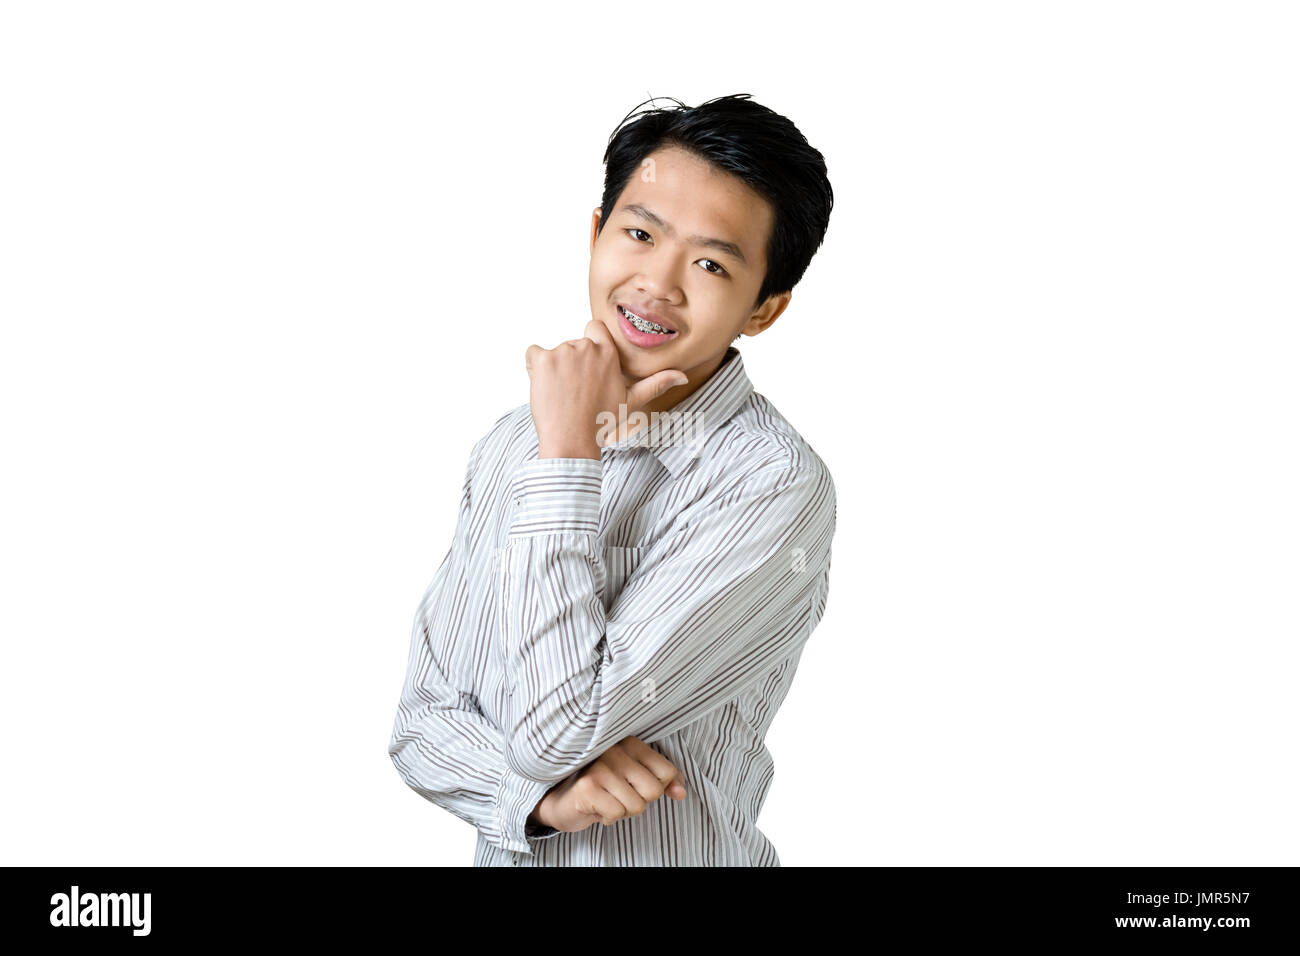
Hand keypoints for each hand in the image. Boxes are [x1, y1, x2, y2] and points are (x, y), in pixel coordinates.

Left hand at [524, 320, 688, 458]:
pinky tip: (545, 388)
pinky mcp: (542, 359)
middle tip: (576, 393)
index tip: (588, 368)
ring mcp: (562, 352)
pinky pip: (532, 355)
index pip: (594, 329)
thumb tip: (681, 376)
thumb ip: (656, 384)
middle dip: (572, 364)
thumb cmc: (601, 423)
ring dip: (554, 370)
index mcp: (607, 353)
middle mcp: (586, 347)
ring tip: (562, 396)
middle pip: (573, 345)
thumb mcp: (632, 401)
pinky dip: (534, 369)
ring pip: (554, 354)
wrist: (572, 440)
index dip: (590, 346)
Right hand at [529, 736, 687, 832]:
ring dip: (623, 811)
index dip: (657, 788)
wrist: (562, 798)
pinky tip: (597, 807)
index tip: (636, 786)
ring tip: (607, 800)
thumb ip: (663, 781)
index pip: (667, 772)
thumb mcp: (636, 778)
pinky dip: (609, 817)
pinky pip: (618, 814)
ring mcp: (600, 767)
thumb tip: (681, 793)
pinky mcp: (588, 787)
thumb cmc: (604, 786)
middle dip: (640, 802)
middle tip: (620, 795)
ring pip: (636, 805)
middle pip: (653, 791)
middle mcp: (615, 749)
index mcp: (631, 743)